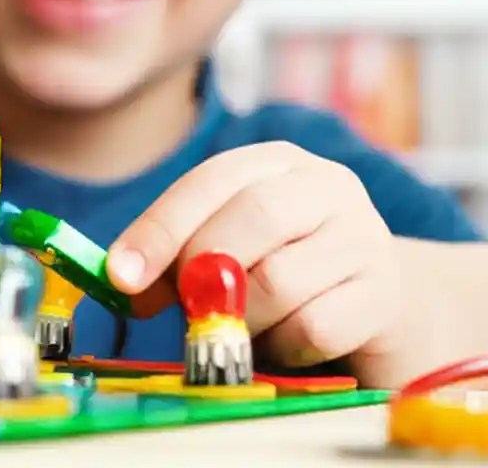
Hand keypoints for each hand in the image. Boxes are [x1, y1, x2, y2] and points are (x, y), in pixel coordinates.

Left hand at [107, 142, 404, 374]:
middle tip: (184, 308)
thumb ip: (173, 261)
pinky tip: (285, 342)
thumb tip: (124, 281)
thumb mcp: (225, 253)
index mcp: (275, 163)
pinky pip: (313, 327)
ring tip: (242, 327)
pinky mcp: (385, 296)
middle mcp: (326, 187)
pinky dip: (283, 346)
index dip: (161, 228)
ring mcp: (365, 238)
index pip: (210, 181)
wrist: (378, 308)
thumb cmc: (281, 274)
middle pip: (254, 216)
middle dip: (203, 268)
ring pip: (279, 280)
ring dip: (241, 318)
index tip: (122, 274)